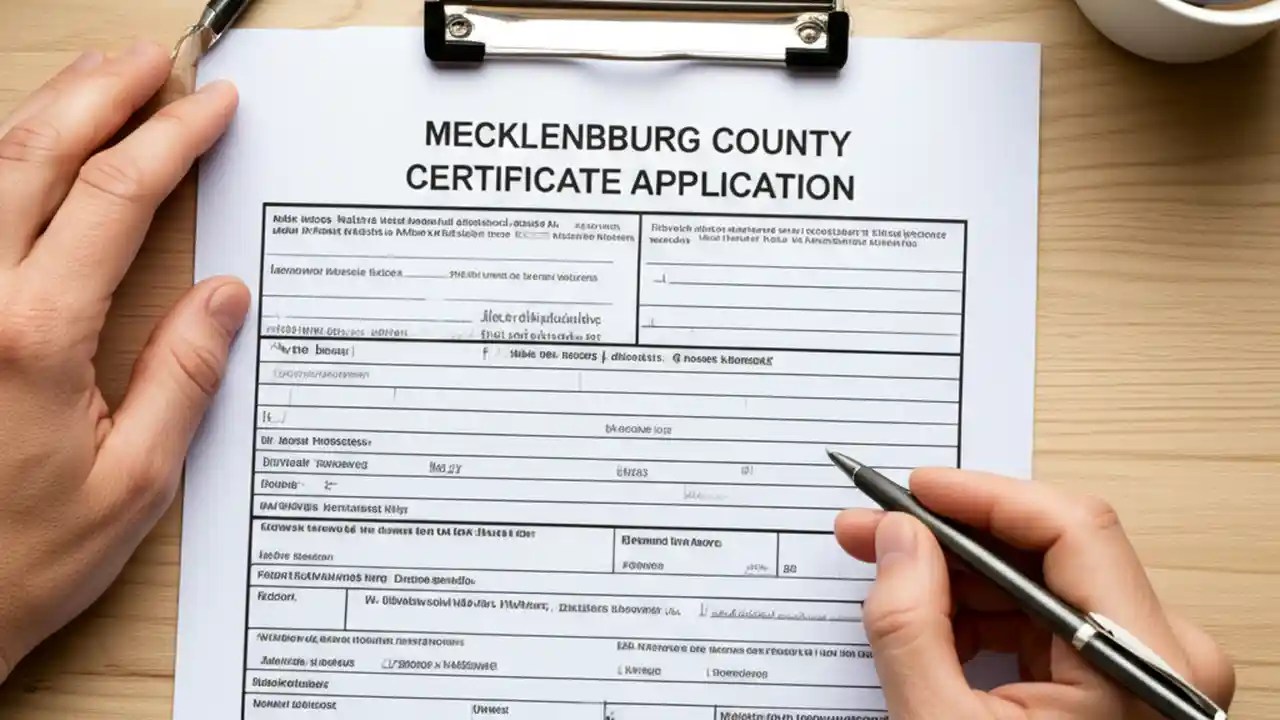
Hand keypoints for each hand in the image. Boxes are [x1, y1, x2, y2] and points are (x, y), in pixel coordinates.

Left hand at [0, 42, 246, 679]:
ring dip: (47, 112)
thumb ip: (183, 378)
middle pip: (35, 154)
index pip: (114, 197)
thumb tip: (223, 297)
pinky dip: (0, 165)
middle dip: (102, 94)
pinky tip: (26, 155)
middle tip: (152, 65)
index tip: (212, 109)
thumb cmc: (18, 556)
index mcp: (31, 335)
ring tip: (100, 82)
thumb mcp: (132, 483)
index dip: (171, 140)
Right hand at [834, 469, 1235, 718]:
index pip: (1071, 529)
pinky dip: (983, 616)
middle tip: (875, 530)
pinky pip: (1046, 624)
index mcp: (1141, 665)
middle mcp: (1164, 658)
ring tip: (886, 575)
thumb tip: (896, 541)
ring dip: (959, 576)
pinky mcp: (1122, 686)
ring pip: (1043, 586)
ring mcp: (1148, 673)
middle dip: (951, 538)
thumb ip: (910, 626)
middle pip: (1052, 553)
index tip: (915, 489)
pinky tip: (929, 619)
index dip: (983, 496)